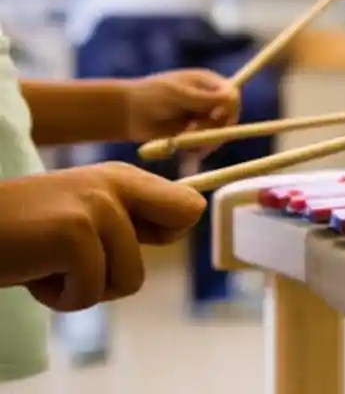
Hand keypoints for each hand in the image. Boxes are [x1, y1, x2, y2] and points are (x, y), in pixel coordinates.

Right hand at [0, 162, 206, 310]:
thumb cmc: (21, 233)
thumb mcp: (82, 214)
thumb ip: (127, 219)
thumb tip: (190, 217)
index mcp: (121, 178)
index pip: (188, 205)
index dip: (169, 232)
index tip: (139, 240)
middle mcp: (116, 185)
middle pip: (182, 224)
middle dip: (141, 253)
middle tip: (85, 255)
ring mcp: (97, 207)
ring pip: (129, 279)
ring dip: (86, 287)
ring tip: (48, 264)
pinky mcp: (74, 235)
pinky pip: (90, 294)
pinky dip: (60, 298)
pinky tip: (33, 273)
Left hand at [124, 70, 239, 143]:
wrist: (126, 113)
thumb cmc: (151, 96)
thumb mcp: (180, 95)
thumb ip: (206, 98)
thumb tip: (233, 98)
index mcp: (209, 83)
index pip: (232, 95)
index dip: (228, 108)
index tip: (214, 117)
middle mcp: (209, 100)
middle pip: (229, 116)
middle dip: (215, 127)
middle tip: (194, 131)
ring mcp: (202, 117)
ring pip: (219, 133)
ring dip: (205, 139)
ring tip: (182, 138)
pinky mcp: (194, 134)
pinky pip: (205, 144)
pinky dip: (197, 147)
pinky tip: (180, 145)